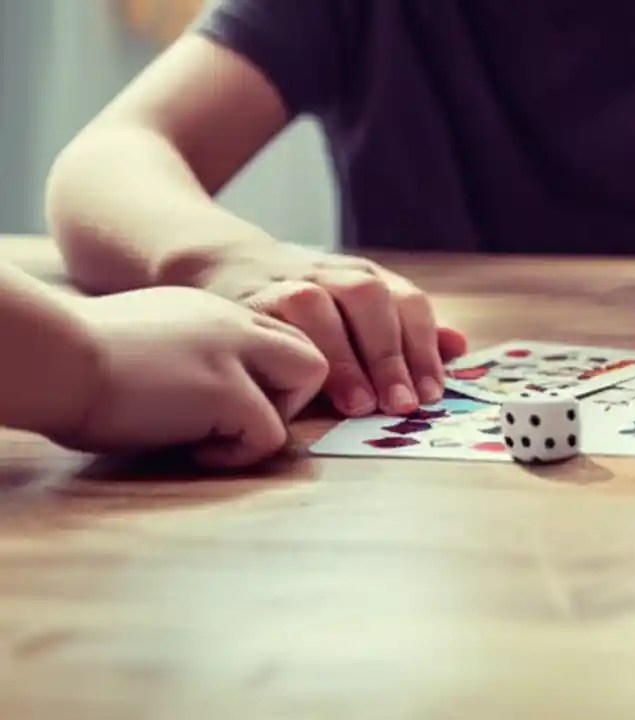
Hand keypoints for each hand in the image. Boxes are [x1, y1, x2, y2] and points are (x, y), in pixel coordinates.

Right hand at [54, 287, 327, 467]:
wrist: (54, 357)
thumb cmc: (76, 362)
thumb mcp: (146, 340)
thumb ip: (186, 354)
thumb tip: (197, 394)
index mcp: (212, 312)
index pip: (279, 338)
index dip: (270, 379)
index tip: (235, 407)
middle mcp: (233, 323)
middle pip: (310, 351)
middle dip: (290, 397)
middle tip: (240, 423)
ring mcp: (235, 353)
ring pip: (309, 377)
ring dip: (272, 419)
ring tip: (217, 435)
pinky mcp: (227, 391)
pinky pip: (270, 434)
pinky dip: (238, 454)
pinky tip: (194, 449)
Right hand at [194, 243, 467, 416]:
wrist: (228, 263)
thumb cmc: (311, 307)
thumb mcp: (362, 315)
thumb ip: (407, 334)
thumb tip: (459, 346)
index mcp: (369, 279)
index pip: (409, 303)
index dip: (423, 348)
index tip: (431, 393)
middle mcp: (335, 274)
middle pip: (370, 300)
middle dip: (390, 354)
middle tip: (401, 404)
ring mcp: (291, 281)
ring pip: (320, 305)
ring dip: (343, 356)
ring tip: (359, 404)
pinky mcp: (252, 299)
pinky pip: (275, 317)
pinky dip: (296, 348)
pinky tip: (306, 382)